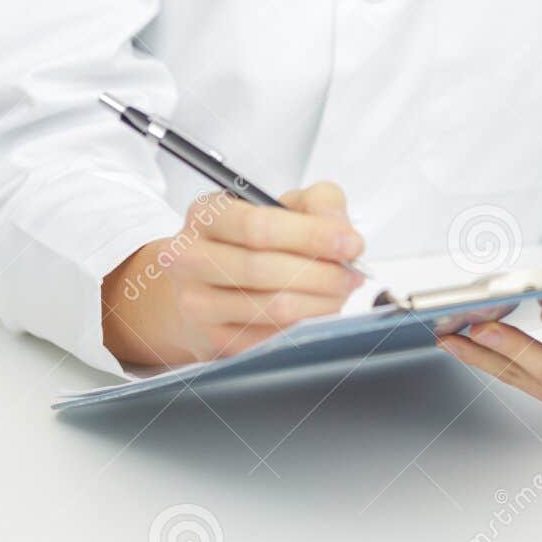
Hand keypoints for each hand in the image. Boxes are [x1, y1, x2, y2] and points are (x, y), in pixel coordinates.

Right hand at [102, 180, 364, 367]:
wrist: (209, 284)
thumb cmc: (250, 240)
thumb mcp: (284, 205)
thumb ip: (318, 203)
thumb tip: (341, 232)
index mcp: (207, 215)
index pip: (258, 225)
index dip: (311, 235)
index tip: (349, 243)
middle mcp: (190, 257)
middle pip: (263, 269)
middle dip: (321, 273)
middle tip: (350, 273)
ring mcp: (197, 303)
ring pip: (271, 308)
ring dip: (319, 302)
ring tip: (338, 292)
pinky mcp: (212, 339)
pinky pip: (270, 338)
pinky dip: (304, 326)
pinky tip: (316, 311)